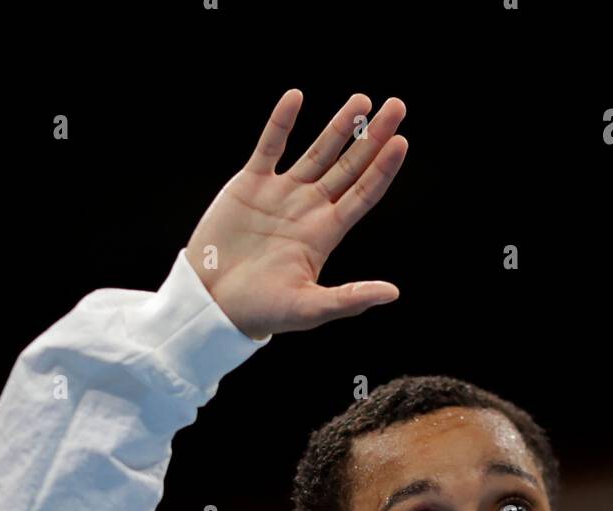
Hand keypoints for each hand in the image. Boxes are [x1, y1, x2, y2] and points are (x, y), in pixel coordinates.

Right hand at [184, 89, 407, 339]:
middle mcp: (308, 209)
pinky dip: (281, 123)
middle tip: (397, 106)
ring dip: (339, 126)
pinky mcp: (250, 185)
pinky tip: (296, 97)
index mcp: (325, 234)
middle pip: (349, 166)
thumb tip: (392, 293)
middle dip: (372, 137)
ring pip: (317, 152)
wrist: (212, 301)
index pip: (362, 195)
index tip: (401, 142)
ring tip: (362, 100)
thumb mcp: (309, 308)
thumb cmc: (261, 311)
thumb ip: (349, 299)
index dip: (382, 169)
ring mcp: (280, 194)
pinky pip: (269, 146)